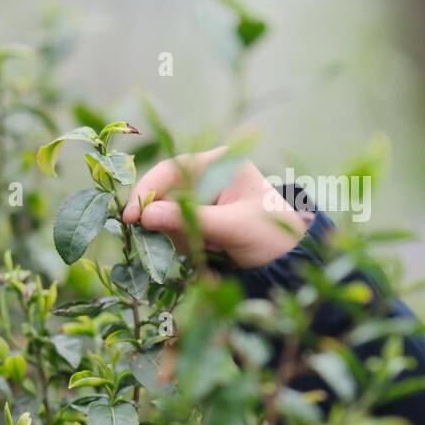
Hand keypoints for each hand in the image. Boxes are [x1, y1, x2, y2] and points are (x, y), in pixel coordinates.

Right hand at [122, 147, 310, 268]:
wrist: (290, 262)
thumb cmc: (271, 236)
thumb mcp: (233, 228)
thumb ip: (191, 220)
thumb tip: (146, 216)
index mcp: (220, 163)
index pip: (171, 170)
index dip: (147, 191)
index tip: (133, 217)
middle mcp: (208, 176)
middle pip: (164, 196)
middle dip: (174, 223)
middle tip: (198, 244)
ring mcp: (202, 198)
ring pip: (167, 217)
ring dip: (183, 237)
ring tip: (216, 247)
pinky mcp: (199, 219)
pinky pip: (176, 231)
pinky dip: (188, 245)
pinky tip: (213, 250)